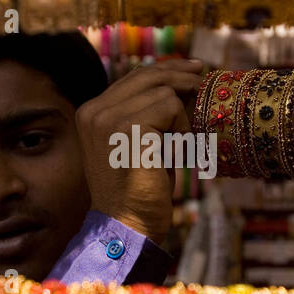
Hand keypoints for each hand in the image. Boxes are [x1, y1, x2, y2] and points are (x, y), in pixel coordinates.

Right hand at [74, 58, 205, 246]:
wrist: (127, 225)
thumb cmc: (137, 190)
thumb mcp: (135, 143)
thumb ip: (141, 113)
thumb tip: (177, 81)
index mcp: (90, 112)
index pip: (133, 77)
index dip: (165, 69)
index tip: (191, 68)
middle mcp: (94, 110)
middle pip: (147, 75)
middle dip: (180, 74)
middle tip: (203, 78)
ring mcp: (108, 118)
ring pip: (163, 91)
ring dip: (182, 116)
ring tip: (180, 144)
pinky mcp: (129, 128)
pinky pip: (170, 107)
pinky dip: (183, 128)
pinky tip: (177, 151)